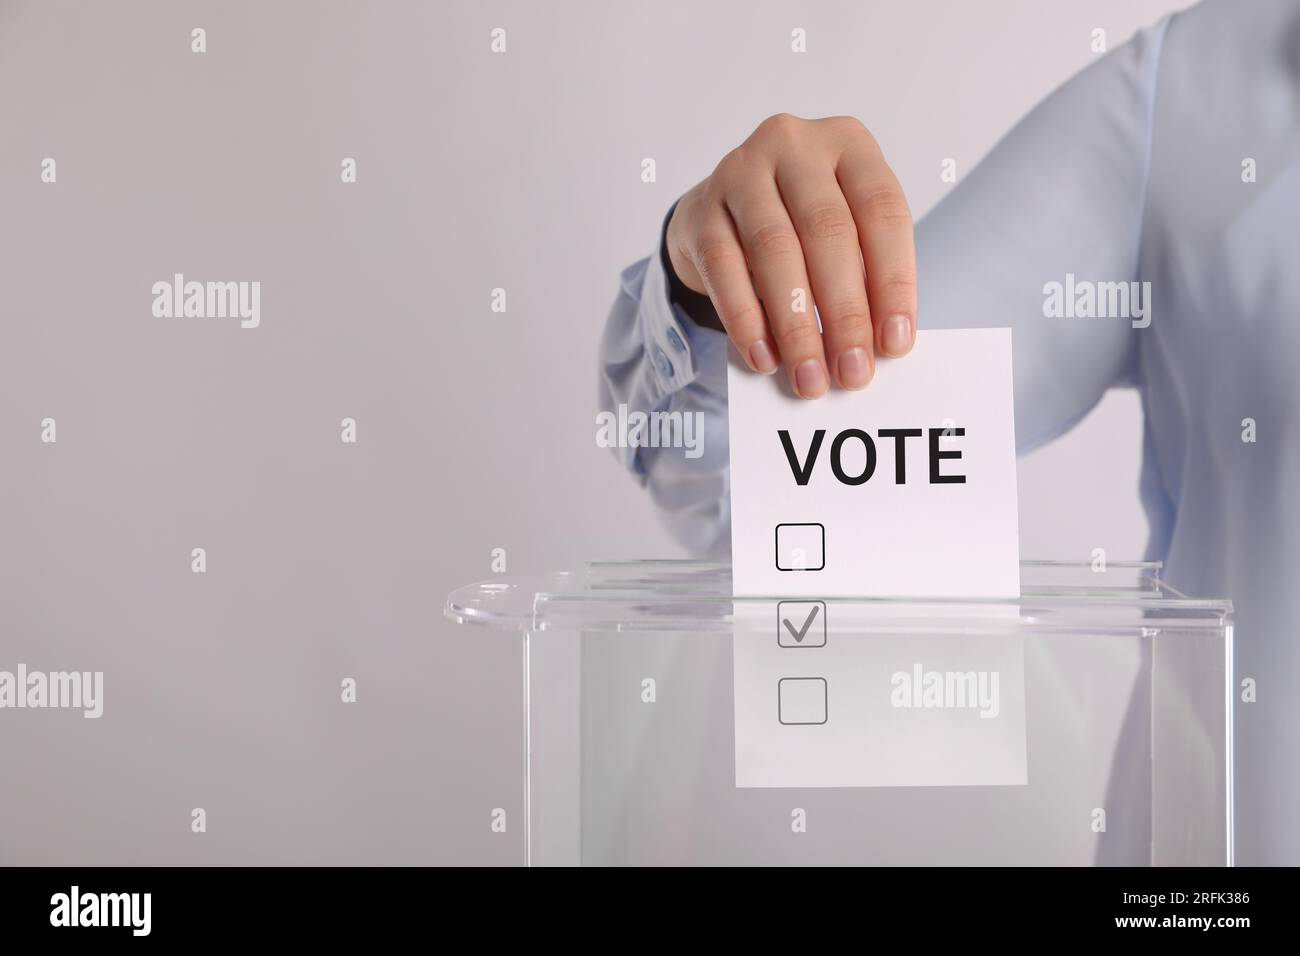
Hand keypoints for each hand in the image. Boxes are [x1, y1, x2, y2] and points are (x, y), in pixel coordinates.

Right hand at [666, 114, 915, 397]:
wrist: (724, 207)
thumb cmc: (802, 225)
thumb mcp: (845, 232)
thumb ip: (865, 276)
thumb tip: (877, 346)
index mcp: (849, 144)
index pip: (883, 213)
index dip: (893, 282)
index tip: (895, 344)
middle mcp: (795, 145)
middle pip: (827, 232)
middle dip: (844, 313)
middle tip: (853, 373)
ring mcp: (741, 171)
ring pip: (774, 251)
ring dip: (795, 325)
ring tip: (808, 377)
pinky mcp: (702, 209)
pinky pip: (724, 268)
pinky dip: (746, 320)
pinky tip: (764, 358)